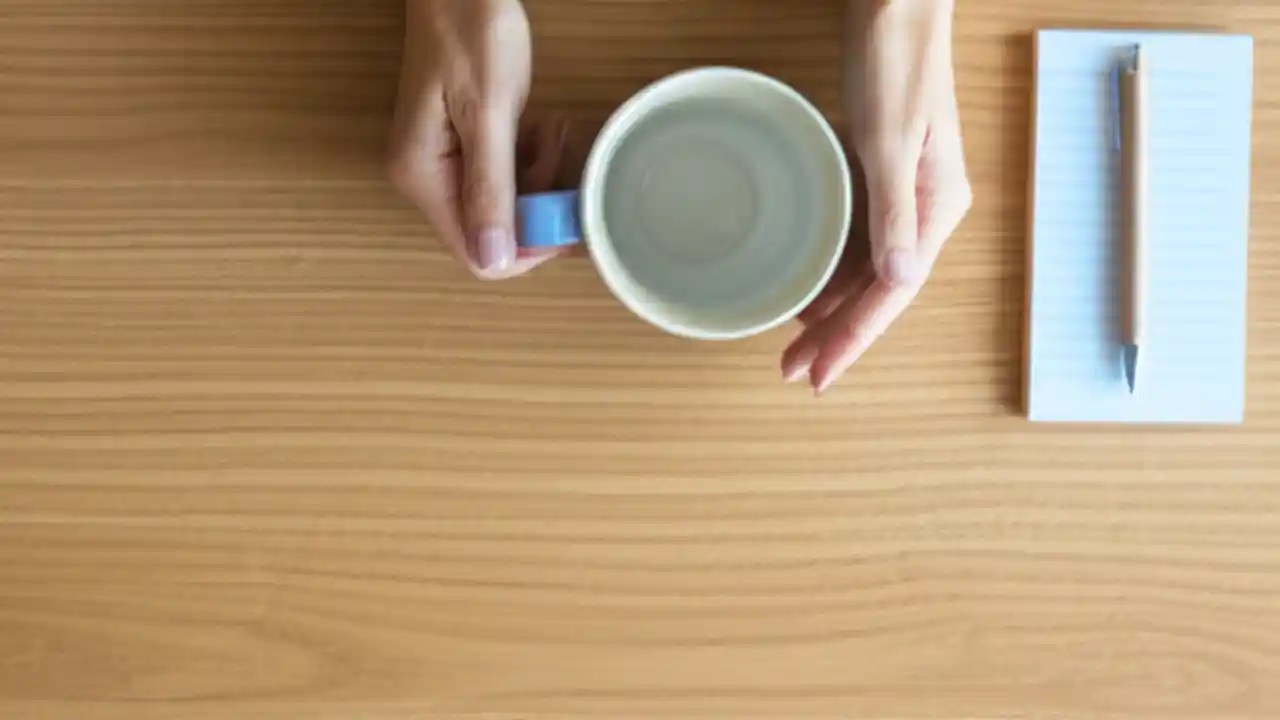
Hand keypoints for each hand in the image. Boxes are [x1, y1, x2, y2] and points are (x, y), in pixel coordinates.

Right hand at [387, 0, 570, 279]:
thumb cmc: (470, 32)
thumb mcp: (489, 112)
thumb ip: (490, 188)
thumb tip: (493, 259)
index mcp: (422, 178)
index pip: (476, 254)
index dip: (526, 249)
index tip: (565, 217)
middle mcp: (425, 180)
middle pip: (491, 232)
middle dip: (535, 206)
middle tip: (561, 155)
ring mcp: (442, 162)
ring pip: (502, 204)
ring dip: (539, 178)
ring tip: (555, 130)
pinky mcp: (461, 145)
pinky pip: (501, 176)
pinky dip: (529, 160)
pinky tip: (544, 126)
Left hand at [782, 0, 971, 393]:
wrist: (896, 5)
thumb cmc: (895, 60)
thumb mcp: (888, 138)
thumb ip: (892, 211)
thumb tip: (898, 281)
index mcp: (936, 206)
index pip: (893, 293)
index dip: (855, 339)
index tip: (821, 374)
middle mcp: (925, 209)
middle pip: (878, 291)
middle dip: (837, 335)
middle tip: (793, 370)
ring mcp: (904, 194)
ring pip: (866, 271)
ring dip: (832, 309)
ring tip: (796, 345)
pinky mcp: (882, 176)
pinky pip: (858, 241)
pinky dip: (833, 271)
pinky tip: (809, 290)